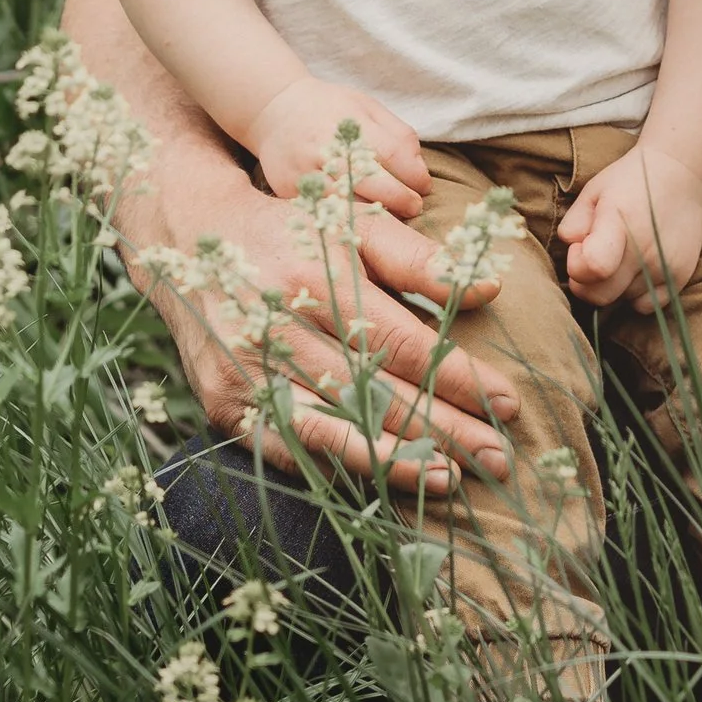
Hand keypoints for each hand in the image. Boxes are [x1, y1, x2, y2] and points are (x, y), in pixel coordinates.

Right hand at [130, 159, 518, 493]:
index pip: (404, 345)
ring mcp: (246, 374)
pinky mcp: (224, 404)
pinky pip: (290, 447)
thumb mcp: (352, 221)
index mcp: (316, 279)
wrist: (191, 239)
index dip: (460, 378)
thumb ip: (418, 258)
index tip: (509, 403)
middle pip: (377, 394)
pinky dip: (339, 467)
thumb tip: (488, 289)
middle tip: (498, 458)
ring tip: (451, 478)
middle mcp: (278, 331)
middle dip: (445, 430)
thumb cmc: (290, 228)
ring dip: (397, 461)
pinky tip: (382, 480)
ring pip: (335, 429)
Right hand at [248, 73, 429, 211]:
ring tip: (391, 219)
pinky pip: (323, 212)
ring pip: (346, 203)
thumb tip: (419, 171)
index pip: (390, 153)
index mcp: (349, 120)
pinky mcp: (289, 191)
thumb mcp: (367, 107)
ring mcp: (305, 171)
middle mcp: (325, 146)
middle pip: (369, 182)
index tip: (423, 187)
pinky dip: (345, 221)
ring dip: (374, 215)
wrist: (275, 110)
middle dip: (398, 199)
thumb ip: (398, 135)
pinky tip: (360, 224)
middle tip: (414, 207)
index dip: (413, 175)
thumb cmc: (330, 109)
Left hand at [557, 145, 701, 311]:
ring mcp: (665, 265)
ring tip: (622, 255)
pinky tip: (637, 269)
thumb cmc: (629, 183)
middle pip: (602, 296)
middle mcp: (645, 248)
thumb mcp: (594, 191)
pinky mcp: (680, 276)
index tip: (579, 249)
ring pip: (622, 300)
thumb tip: (572, 251)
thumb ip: (574, 223)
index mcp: (620, 221)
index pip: (593, 267)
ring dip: (614, 285)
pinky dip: (636, 294)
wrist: (680, 175)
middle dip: (587, 283)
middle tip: (593, 258)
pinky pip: (646, 306)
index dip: (576, 265)